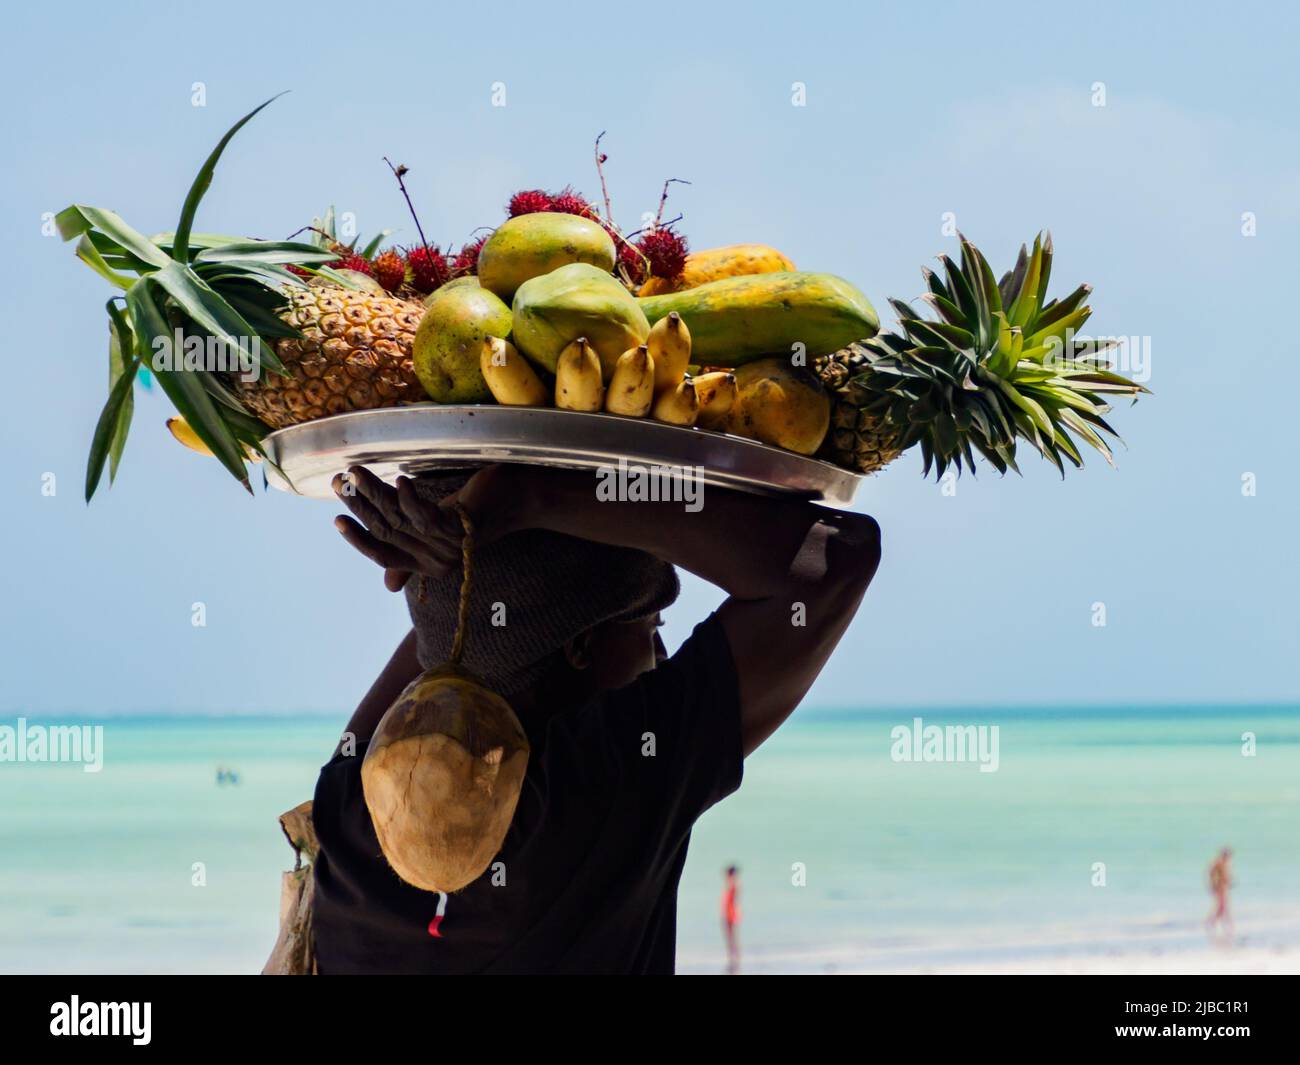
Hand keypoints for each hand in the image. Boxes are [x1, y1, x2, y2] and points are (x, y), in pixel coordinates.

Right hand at [332, 465, 512, 591]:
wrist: (517, 499)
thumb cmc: (475, 513)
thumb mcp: (436, 528)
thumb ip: (411, 549)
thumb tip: (387, 587)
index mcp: (427, 563)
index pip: (383, 556)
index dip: (359, 540)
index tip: (336, 520)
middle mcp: (436, 559)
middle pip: (387, 532)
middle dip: (359, 506)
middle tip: (339, 483)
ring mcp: (449, 545)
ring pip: (401, 520)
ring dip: (376, 493)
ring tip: (356, 473)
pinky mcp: (462, 527)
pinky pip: (428, 516)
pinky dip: (411, 499)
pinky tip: (400, 480)